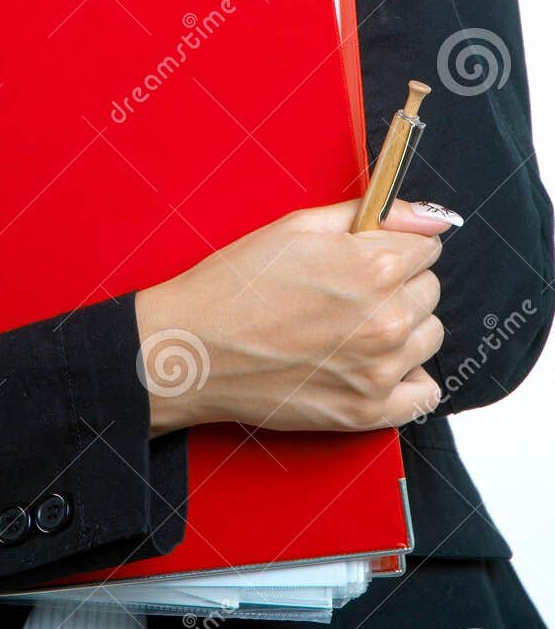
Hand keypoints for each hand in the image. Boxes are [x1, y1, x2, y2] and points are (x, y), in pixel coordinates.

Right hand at [134, 196, 458, 435]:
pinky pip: (424, 393)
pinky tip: (370, 364)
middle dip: (399, 284)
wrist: (194, 347)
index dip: (395, 246)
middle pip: (429, 291)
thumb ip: (375, 217)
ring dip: (403, 328)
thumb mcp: (298, 227)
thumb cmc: (236, 285)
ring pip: (429, 336)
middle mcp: (385, 319)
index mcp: (373, 267)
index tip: (368, 256)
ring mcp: (379, 370)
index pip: (427, 247)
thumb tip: (433, 218)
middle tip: (349, 292)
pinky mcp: (367, 411)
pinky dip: (406, 379)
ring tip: (352, 327)